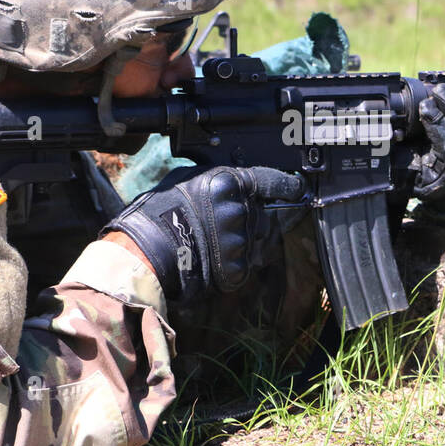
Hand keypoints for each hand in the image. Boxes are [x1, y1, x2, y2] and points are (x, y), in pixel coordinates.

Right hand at [104, 166, 306, 301]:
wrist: (147, 252)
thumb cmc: (161, 211)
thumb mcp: (189, 177)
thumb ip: (221, 180)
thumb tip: (237, 181)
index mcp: (230, 184)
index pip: (273, 182)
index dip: (288, 185)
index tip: (297, 187)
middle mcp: (242, 211)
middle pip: (268, 214)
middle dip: (259, 218)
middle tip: (235, 223)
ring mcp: (242, 241)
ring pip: (261, 239)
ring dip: (249, 239)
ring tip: (217, 240)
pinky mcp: (238, 268)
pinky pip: (247, 262)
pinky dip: (237, 260)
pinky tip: (214, 256)